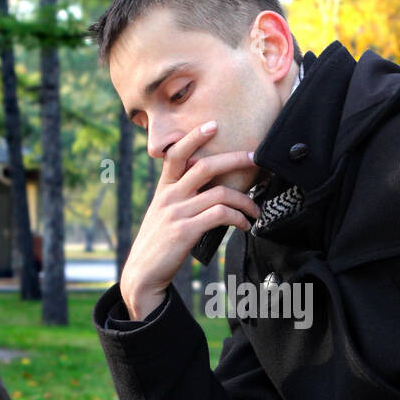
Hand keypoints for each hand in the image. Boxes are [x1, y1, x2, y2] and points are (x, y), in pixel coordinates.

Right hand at [121, 119, 261, 318]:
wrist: (143, 274)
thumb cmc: (159, 244)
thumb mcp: (163, 214)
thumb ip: (180, 198)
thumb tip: (210, 191)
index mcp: (164, 189)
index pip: (176, 154)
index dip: (194, 137)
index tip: (213, 125)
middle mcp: (169, 196)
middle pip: (205, 166)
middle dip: (235, 159)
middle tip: (256, 159)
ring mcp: (177, 213)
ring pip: (220, 193)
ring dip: (245, 200)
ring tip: (255, 210)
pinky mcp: (185, 231)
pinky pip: (220, 215)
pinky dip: (238, 218)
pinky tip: (244, 226)